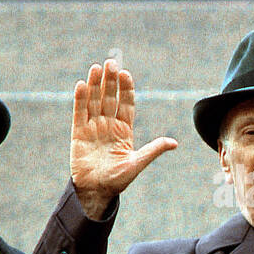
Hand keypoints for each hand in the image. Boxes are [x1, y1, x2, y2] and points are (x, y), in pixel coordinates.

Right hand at [70, 59, 176, 218]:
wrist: (96, 191)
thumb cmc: (118, 180)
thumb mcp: (138, 163)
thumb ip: (153, 150)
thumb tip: (174, 143)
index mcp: (124, 130)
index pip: (126, 104)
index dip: (126, 89)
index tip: (126, 74)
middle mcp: (108, 125)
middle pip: (109, 98)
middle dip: (110, 81)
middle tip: (111, 62)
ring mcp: (93, 128)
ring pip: (94, 101)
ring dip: (95, 85)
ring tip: (96, 68)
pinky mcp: (78, 133)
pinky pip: (79, 113)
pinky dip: (80, 99)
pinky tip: (82, 85)